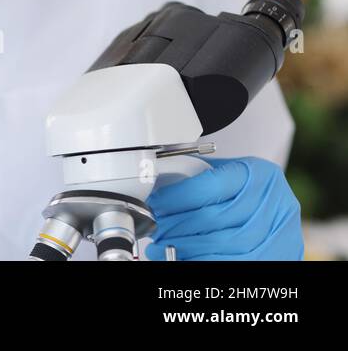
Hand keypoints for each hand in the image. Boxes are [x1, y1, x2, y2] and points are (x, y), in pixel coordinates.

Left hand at [147, 157, 301, 260]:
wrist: (271, 208)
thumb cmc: (238, 191)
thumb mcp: (220, 175)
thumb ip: (193, 178)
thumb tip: (152, 190)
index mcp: (259, 173)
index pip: (212, 185)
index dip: (178, 197)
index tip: (155, 203)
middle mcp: (277, 200)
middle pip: (217, 218)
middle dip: (178, 226)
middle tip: (155, 229)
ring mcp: (283, 230)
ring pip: (228, 244)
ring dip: (188, 248)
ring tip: (163, 247)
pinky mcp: (283, 253)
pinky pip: (239, 262)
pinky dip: (205, 261)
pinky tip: (184, 258)